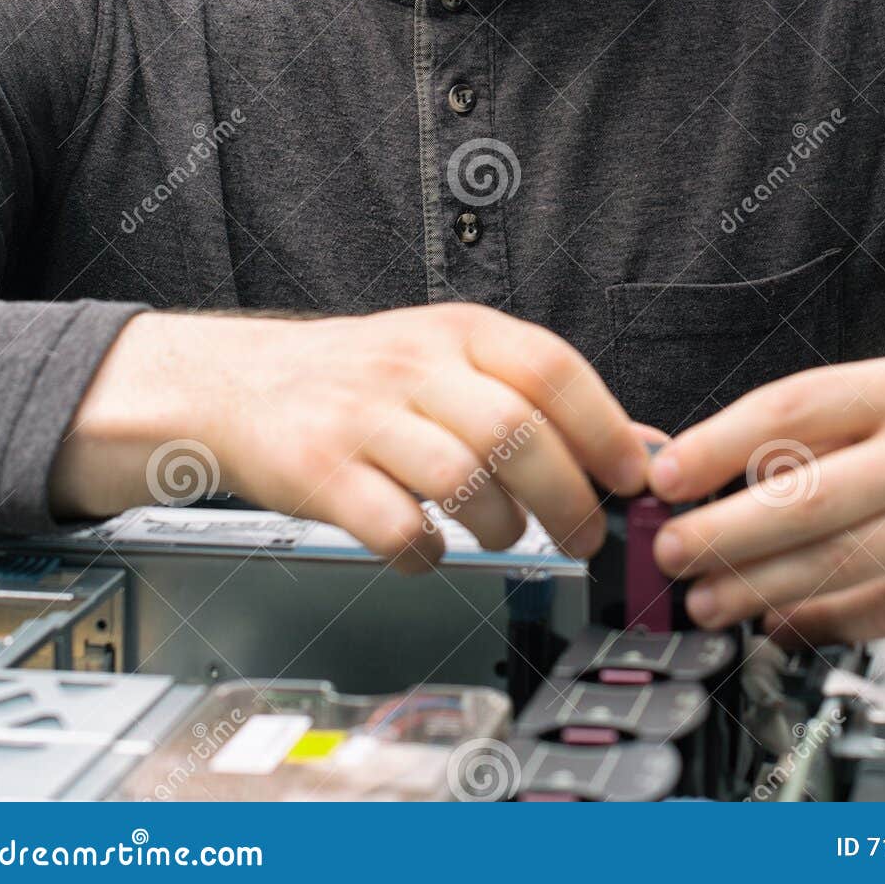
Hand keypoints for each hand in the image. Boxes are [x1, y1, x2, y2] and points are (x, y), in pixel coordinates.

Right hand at [49, 304, 648, 571]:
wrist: (242, 382)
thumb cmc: (367, 378)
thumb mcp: (453, 361)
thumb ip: (540, 399)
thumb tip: (642, 450)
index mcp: (459, 330)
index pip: (551, 368)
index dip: (604, 428)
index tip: (632, 478)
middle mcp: (414, 363)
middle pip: (516, 429)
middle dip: (566, 496)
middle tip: (584, 534)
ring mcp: (362, 415)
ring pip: (462, 477)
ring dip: (503, 524)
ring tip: (506, 534)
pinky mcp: (318, 470)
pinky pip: (394, 526)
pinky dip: (428, 553)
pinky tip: (431, 549)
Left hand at [645, 356, 884, 643]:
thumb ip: (833, 427)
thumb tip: (727, 467)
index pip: (796, 407)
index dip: (719, 443)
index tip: (665, 474)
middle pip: (811, 495)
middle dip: (726, 530)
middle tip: (670, 550)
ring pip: (842, 562)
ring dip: (761, 588)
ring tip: (708, 601)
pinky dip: (826, 624)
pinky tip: (781, 626)